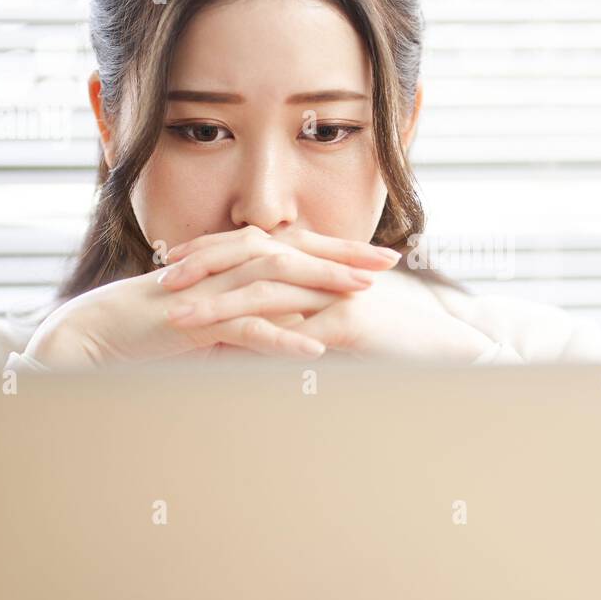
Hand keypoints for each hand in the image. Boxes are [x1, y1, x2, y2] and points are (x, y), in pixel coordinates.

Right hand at [23, 226, 397, 368]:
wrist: (104, 332)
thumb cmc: (164, 327)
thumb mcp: (223, 320)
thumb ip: (259, 317)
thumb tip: (302, 324)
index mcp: (239, 263)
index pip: (300, 251)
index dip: (343, 253)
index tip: (386, 257)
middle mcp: (231, 267)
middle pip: (297, 255)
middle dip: (345, 258)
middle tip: (390, 261)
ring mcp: (216, 291)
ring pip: (277, 282)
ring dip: (322, 287)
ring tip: (363, 294)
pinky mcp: (200, 320)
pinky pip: (247, 328)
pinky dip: (282, 339)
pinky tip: (314, 350)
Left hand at [162, 227, 496, 362]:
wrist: (441, 353)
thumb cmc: (388, 343)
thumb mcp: (331, 326)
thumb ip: (295, 319)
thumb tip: (250, 330)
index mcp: (316, 262)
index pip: (254, 246)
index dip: (210, 251)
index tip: (170, 264)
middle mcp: (322, 268)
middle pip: (251, 255)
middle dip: (201, 266)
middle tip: (159, 280)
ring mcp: (335, 291)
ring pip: (262, 288)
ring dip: (214, 302)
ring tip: (174, 316)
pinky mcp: (346, 319)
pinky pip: (293, 326)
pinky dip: (256, 335)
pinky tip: (226, 348)